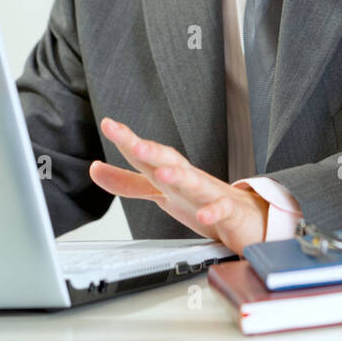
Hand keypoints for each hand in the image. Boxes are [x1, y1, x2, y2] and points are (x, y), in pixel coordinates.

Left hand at [90, 117, 268, 256]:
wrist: (247, 216)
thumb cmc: (200, 199)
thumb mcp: (159, 191)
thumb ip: (127, 181)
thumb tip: (94, 169)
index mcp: (170, 174)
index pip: (146, 156)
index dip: (126, 141)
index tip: (108, 124)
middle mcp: (188, 179)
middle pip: (169, 160)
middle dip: (152, 150)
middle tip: (133, 141)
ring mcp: (210, 194)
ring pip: (194, 182)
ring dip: (179, 176)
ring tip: (163, 172)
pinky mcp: (230, 214)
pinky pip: (222, 211)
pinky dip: (214, 211)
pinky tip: (204, 214)